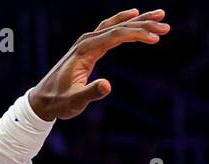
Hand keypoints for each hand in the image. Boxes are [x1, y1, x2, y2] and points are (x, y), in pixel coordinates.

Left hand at [28, 9, 169, 120]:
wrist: (43, 99)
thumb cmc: (59, 102)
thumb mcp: (75, 102)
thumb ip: (90, 93)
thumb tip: (108, 86)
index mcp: (85, 51)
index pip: (115, 36)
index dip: (136, 35)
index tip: (156, 39)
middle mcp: (86, 41)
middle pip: (118, 26)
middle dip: (143, 25)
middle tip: (165, 26)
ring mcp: (86, 42)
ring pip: (115, 25)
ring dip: (137, 20)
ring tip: (159, 17)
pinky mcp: (88, 47)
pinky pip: (109, 30)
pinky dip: (124, 24)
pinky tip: (135, 19)